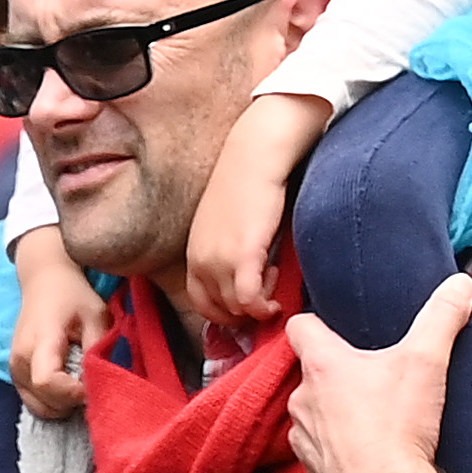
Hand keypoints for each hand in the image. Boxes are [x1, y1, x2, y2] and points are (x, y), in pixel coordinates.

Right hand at [9, 227, 106, 419]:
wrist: (44, 281)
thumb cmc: (73, 295)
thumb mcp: (96, 314)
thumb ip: (97, 347)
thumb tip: (99, 381)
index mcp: (38, 342)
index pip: (48, 382)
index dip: (74, 392)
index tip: (96, 386)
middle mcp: (19, 361)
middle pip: (44, 402)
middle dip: (73, 402)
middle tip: (95, 386)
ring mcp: (14, 370)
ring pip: (39, 407)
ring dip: (64, 404)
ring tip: (84, 384)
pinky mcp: (16, 375)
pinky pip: (35, 402)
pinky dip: (54, 402)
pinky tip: (72, 385)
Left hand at [186, 95, 326, 323]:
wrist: (255, 157)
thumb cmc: (247, 184)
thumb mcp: (226, 225)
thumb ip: (230, 251)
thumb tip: (248, 275)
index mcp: (194, 254)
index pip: (202, 303)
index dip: (227, 313)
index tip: (249, 307)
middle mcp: (200, 262)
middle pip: (218, 311)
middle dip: (244, 314)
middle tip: (266, 299)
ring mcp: (219, 261)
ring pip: (236, 308)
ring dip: (258, 306)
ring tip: (274, 284)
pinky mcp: (243, 256)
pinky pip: (250, 300)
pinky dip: (264, 306)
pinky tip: (277, 297)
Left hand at [285, 271, 470, 472]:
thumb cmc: (399, 425)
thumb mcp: (428, 361)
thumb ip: (442, 316)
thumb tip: (460, 282)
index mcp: (323, 365)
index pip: (300, 327)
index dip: (315, 321)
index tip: (334, 324)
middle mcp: (302, 398)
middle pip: (311, 371)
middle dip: (337, 370)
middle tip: (372, 372)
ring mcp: (303, 437)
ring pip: (314, 410)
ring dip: (335, 409)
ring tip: (371, 413)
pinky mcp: (312, 471)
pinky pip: (320, 446)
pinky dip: (338, 444)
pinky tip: (366, 448)